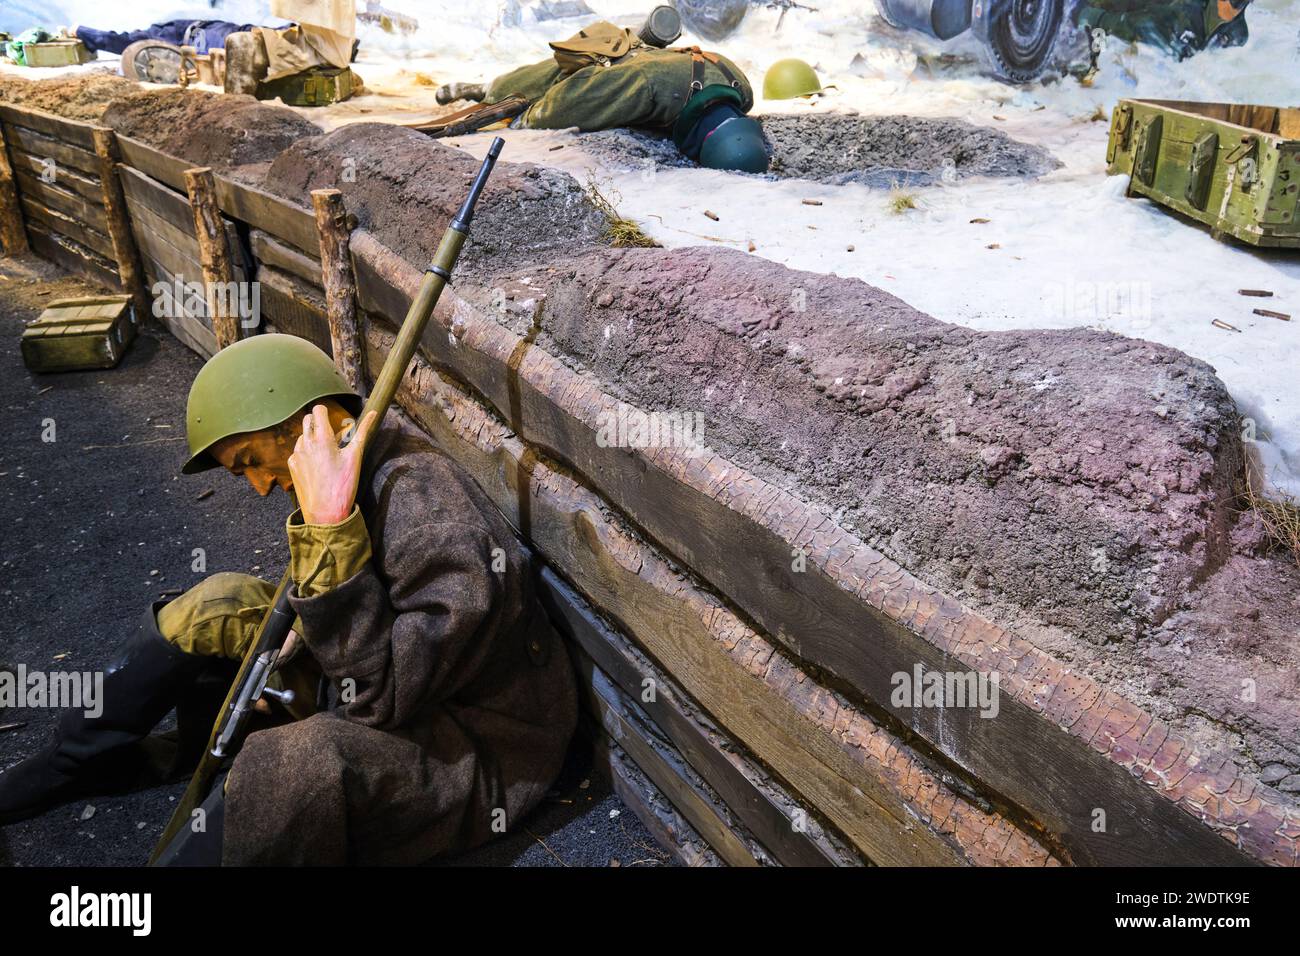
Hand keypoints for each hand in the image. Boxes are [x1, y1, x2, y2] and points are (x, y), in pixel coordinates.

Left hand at [288, 406, 378, 524]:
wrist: (325, 512)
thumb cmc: (342, 484)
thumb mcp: (356, 456)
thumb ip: (363, 431)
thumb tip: (372, 412)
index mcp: (322, 437)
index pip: (318, 410)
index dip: (327, 412)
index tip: (334, 421)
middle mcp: (306, 443)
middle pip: (307, 419)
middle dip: (318, 423)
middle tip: (332, 436)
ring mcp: (296, 454)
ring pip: (303, 436)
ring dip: (312, 438)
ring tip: (326, 454)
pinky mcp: (292, 466)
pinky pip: (298, 451)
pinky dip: (307, 453)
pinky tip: (317, 466)